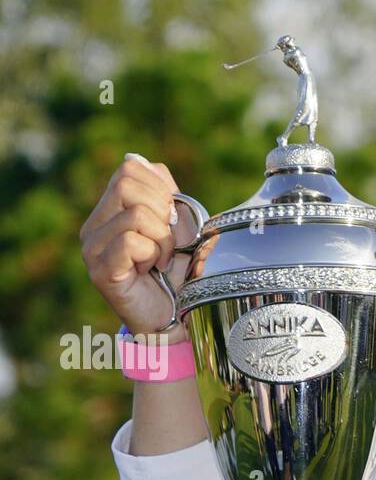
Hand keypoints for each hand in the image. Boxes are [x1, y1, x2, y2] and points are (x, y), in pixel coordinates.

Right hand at [78, 153, 192, 337]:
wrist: (174, 317)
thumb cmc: (176, 273)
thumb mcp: (178, 226)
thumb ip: (165, 194)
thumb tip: (145, 162)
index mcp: (110, 209)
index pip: (130, 168)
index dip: (162, 188)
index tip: (171, 219)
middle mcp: (94, 225)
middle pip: (127, 183)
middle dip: (162, 210)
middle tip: (167, 240)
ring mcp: (92, 247)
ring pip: (134, 214)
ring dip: (161, 238)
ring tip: (160, 259)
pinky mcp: (99, 269)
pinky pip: (130, 241)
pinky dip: (152, 254)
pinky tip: (151, 269)